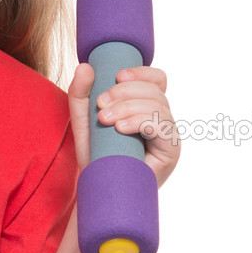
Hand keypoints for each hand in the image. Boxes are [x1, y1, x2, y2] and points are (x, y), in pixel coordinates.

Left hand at [67, 64, 178, 188]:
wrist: (97, 186)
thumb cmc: (95, 154)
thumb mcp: (83, 119)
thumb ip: (80, 93)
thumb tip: (85, 66)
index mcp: (147, 107)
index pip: (157, 79)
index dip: (140, 72)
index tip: (116, 76)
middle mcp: (162, 119)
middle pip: (155, 90)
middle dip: (125, 92)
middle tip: (100, 105)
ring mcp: (168, 136)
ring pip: (158, 106)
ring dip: (128, 107)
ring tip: (105, 119)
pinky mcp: (170, 152)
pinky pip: (163, 127)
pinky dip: (140, 122)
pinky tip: (121, 128)